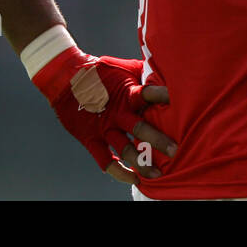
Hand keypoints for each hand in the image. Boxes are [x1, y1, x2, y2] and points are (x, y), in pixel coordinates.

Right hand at [38, 52, 177, 181]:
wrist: (66, 77)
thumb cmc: (100, 71)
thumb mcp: (123, 67)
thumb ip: (144, 72)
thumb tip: (167, 66)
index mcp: (127, 93)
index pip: (149, 94)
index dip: (163, 97)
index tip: (180, 102)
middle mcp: (118, 113)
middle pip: (140, 128)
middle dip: (158, 140)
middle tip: (175, 150)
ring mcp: (104, 128)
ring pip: (125, 149)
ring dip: (141, 162)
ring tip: (157, 174)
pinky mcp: (91, 139)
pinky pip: (105, 161)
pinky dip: (119, 172)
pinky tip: (133, 179)